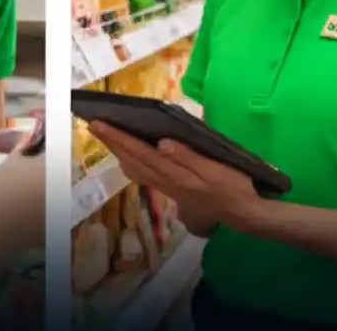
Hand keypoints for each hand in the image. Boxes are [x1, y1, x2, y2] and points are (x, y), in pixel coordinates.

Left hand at [89, 122, 261, 229]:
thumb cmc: (233, 185)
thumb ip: (189, 157)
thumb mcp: (216, 169)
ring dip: (119, 152)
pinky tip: (127, 159)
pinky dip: (131, 166)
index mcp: (176, 173)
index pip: (142, 153)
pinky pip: (145, 177)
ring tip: (106, 137)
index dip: (120, 138)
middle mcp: (166, 181)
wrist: (241, 212)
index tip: (101, 124)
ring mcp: (168, 187)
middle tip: (95, 125)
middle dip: (114, 142)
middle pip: (134, 161)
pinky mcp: (173, 191)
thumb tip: (162, 143)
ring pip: (136, 170)